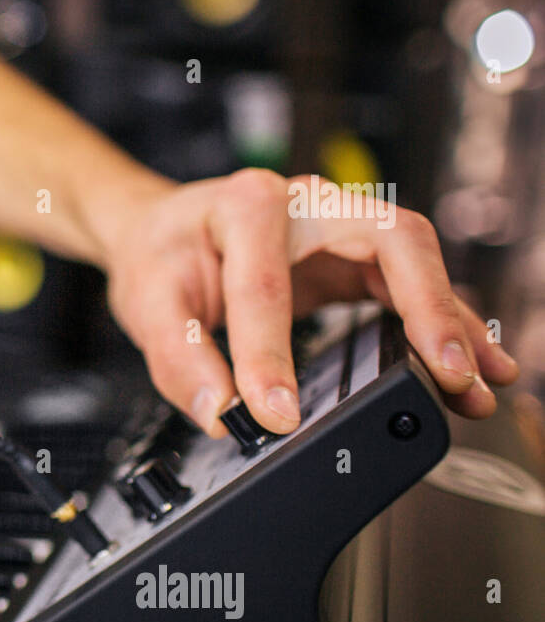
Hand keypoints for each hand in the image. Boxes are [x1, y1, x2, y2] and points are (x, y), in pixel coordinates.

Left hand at [94, 168, 518, 435]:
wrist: (160, 230)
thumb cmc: (159, 254)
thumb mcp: (146, 301)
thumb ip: (178, 358)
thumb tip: (219, 413)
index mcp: (247, 205)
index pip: (266, 284)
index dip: (270, 354)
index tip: (278, 416)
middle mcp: (306, 206)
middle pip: (391, 240)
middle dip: (426, 307)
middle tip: (445, 371)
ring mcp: (338, 228)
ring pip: (415, 264)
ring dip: (449, 324)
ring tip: (475, 384)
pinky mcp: (352, 260)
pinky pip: (408, 286)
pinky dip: (439, 327)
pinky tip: (466, 367)